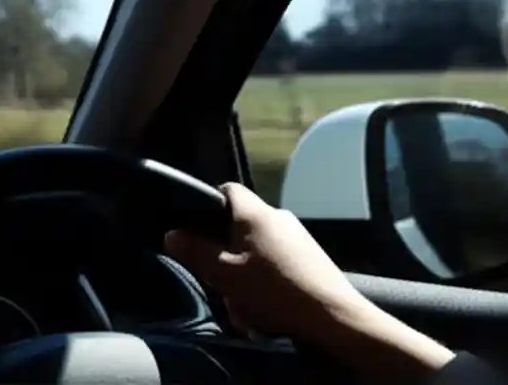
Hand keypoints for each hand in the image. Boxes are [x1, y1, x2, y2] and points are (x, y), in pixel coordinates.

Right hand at [165, 182, 452, 381]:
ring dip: (244, 278)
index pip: (226, 190)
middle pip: (238, 228)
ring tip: (246, 309)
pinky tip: (265, 310)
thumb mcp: (225, 275)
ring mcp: (298, 237)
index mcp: (255, 214)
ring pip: (255, 252)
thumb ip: (196, 252)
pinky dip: (265, 284)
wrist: (335, 318)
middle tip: (221, 283)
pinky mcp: (310, 258)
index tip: (195, 229)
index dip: (207, 204)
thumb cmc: (276, 291)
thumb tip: (172, 234)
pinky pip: (275, 264)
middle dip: (225, 258)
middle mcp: (278, 217)